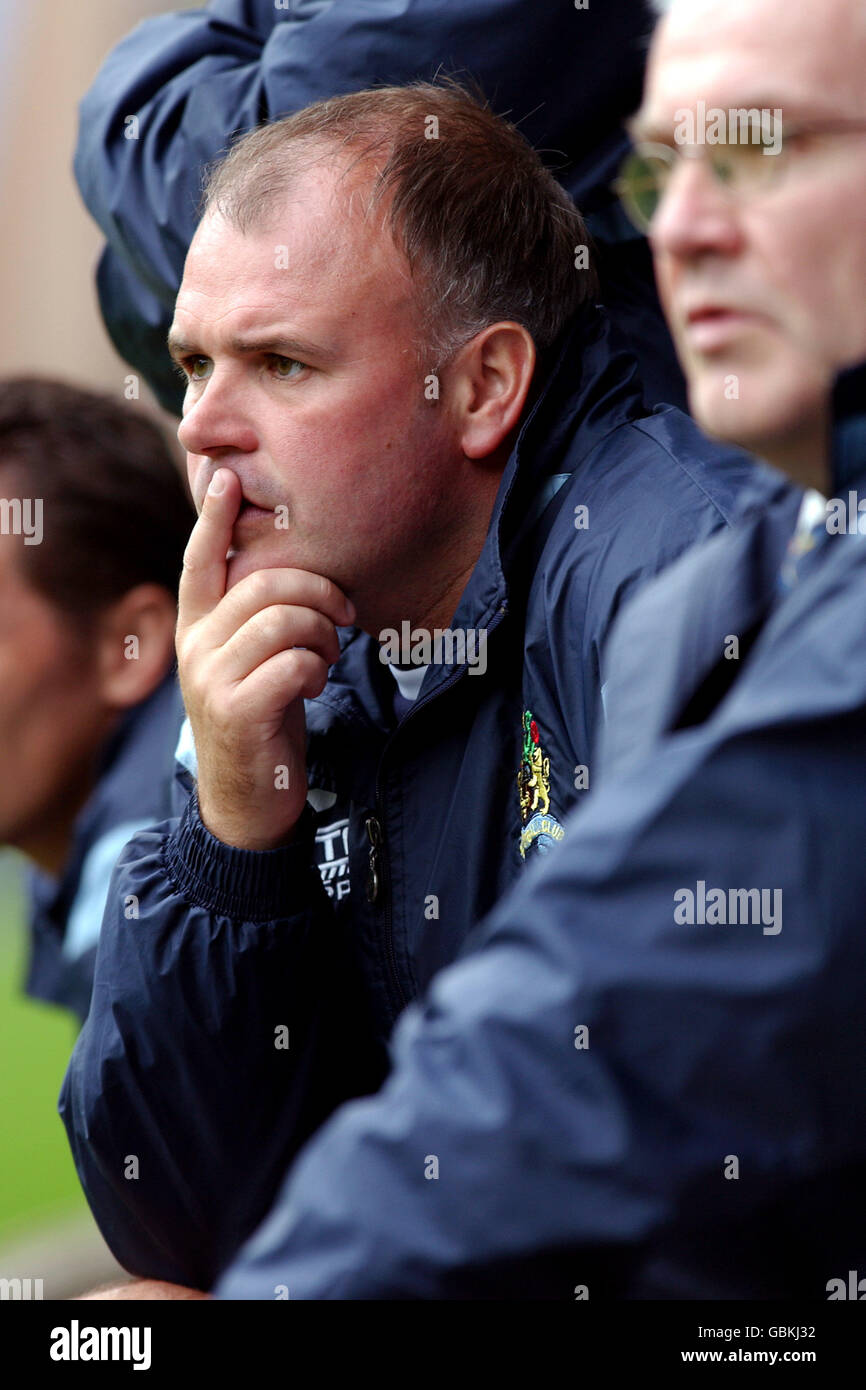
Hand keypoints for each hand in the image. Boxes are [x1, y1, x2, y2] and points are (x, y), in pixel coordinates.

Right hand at [176, 468, 353, 849]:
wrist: (246, 802)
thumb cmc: (261, 721)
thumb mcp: (251, 664)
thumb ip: (258, 621)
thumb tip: (297, 575)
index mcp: (197, 629)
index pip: (200, 561)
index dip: (215, 519)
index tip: (229, 477)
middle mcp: (195, 648)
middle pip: (264, 585)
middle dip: (318, 593)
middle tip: (344, 616)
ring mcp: (211, 679)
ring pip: (283, 621)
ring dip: (323, 636)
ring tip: (327, 659)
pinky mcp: (236, 710)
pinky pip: (293, 663)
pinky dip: (317, 670)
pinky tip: (313, 687)